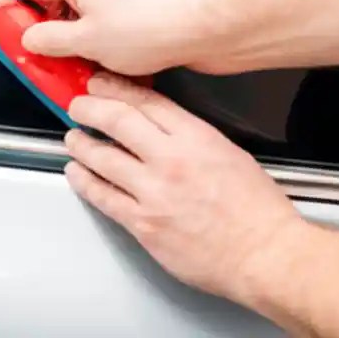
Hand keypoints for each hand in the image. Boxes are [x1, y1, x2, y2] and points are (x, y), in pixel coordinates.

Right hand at [11, 0, 224, 75]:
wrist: (200, 30)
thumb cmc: (150, 29)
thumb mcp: (85, 42)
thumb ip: (49, 40)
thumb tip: (32, 39)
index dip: (14, 5)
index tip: (2, 20)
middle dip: (49, 25)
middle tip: (41, 52)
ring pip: (85, 5)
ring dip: (77, 31)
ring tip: (76, 60)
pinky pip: (108, 9)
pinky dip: (101, 29)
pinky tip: (104, 55)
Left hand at [63, 73, 306, 305]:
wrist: (265, 255)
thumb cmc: (257, 211)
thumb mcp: (230, 153)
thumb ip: (192, 138)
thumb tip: (161, 128)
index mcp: (196, 137)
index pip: (146, 101)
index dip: (115, 88)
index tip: (100, 84)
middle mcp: (171, 159)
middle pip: (116, 121)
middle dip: (89, 108)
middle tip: (77, 106)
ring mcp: (154, 192)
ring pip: (101, 157)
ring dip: (81, 144)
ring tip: (73, 139)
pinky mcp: (143, 224)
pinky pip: (103, 197)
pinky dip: (84, 182)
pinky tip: (77, 173)